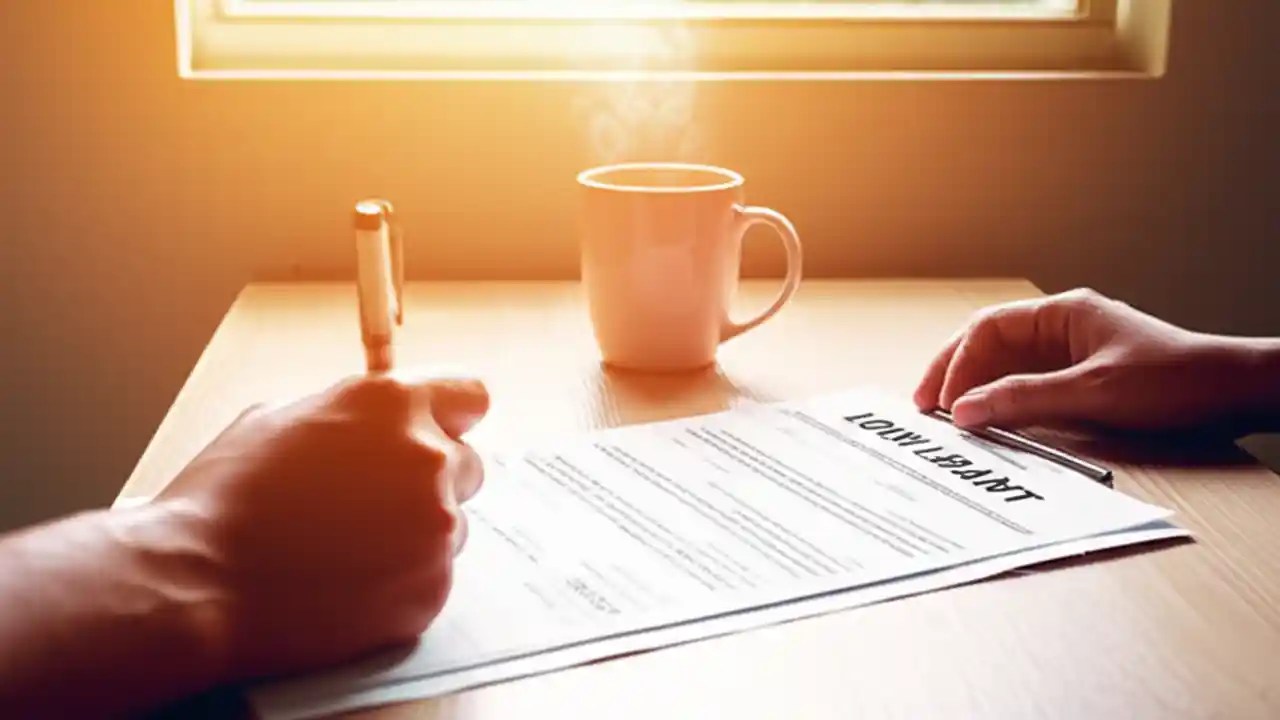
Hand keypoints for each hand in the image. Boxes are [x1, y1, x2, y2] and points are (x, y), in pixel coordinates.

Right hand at [159, 372, 488, 681]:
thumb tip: (371, 427)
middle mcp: (428, 459)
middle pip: (467, 466)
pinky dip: (403, 582)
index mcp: (393, 405)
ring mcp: (436, 527)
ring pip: (451, 526)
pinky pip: (434, 578)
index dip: (450, 419)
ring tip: (346, 550)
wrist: (197, 582)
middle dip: (430, 482)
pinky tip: (347, 584)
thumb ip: (347, 415)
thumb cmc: (224, 501)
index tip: (441, 433)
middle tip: (373, 506)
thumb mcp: (278, 419)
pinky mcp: (431, 587)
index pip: (470, 397)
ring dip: (416, 535)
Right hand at [913, 288, 1278, 432]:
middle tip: (925, 406)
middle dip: (954, 372)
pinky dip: (1001, 401)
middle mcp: (1061, 328)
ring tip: (949, 416)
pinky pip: (1026, 385)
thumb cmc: (1175, 381)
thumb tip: (965, 411)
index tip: (942, 401)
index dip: (958, 363)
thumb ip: (1024, 400)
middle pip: (988, 343)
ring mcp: (1070, 353)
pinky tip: (989, 420)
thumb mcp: (1093, 392)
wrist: (1232, 394)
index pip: (988, 329)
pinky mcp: (1080, 379)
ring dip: (974, 388)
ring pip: (1004, 365)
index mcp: (1062, 314)